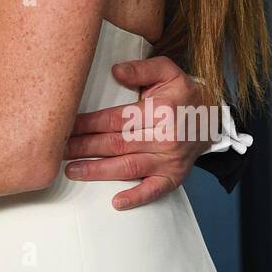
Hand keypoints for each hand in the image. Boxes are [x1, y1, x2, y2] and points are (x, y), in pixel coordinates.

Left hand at [64, 56, 208, 210]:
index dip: (88, 123)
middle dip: (84, 147)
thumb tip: (115, 71)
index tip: (65, 126)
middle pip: (116, 143)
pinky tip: (116, 202)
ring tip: (72, 171)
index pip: (116, 119)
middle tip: (57, 150)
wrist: (213, 118)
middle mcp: (165, 137)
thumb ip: (141, 69)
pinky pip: (154, 190)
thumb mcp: (168, 71)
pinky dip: (136, 197)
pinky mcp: (174, 176)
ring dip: (97, 171)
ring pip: (127, 166)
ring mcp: (170, 160)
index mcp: (161, 111)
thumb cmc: (184, 93)